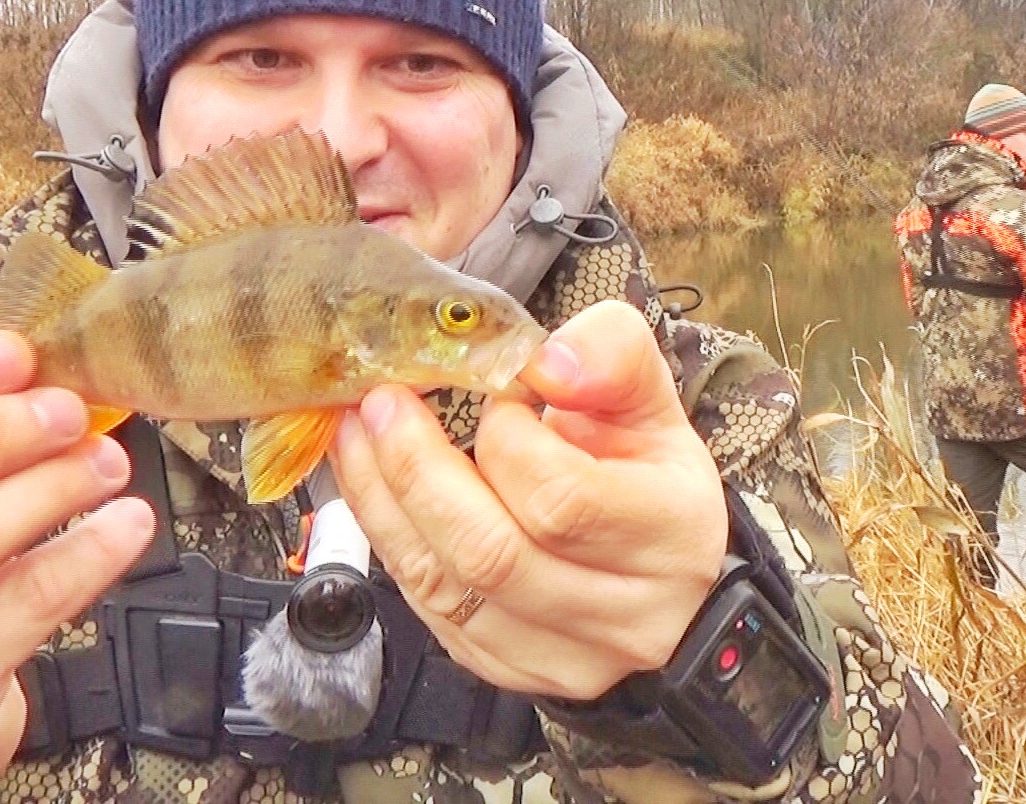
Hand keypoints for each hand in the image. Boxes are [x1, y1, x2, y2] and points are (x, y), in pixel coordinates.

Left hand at [332, 300, 727, 700]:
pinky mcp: (510, 669)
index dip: (509, 438)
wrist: (664, 573)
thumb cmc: (649, 478)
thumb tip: (544, 362)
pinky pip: (429, 611)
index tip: (496, 388)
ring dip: (385, 501)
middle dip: (418, 467)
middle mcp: (620, 616)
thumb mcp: (651, 400)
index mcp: (666, 538)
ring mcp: (562, 656)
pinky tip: (373, 486)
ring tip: (358, 432)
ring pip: (447, 588)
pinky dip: (390, 540)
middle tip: (383, 401)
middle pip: (492, 553)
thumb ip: (612, 355)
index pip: (563, 499)